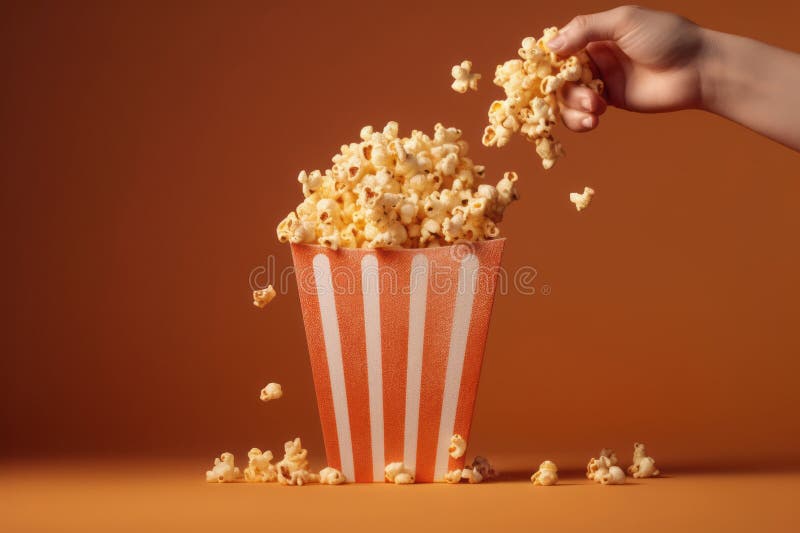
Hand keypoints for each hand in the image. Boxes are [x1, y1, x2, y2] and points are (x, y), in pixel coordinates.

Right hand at [550, 6, 708, 131]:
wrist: (697, 69)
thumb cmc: (666, 38)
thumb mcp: (624, 21)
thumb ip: (586, 29)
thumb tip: (551, 44)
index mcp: (594, 34)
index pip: (558, 48)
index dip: (546, 62)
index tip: (540, 75)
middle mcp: (594, 57)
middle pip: (558, 77)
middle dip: (564, 90)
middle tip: (584, 95)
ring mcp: (600, 80)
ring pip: (567, 98)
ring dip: (573, 106)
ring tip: (595, 109)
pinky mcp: (610, 102)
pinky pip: (582, 113)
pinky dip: (580, 119)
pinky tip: (593, 120)